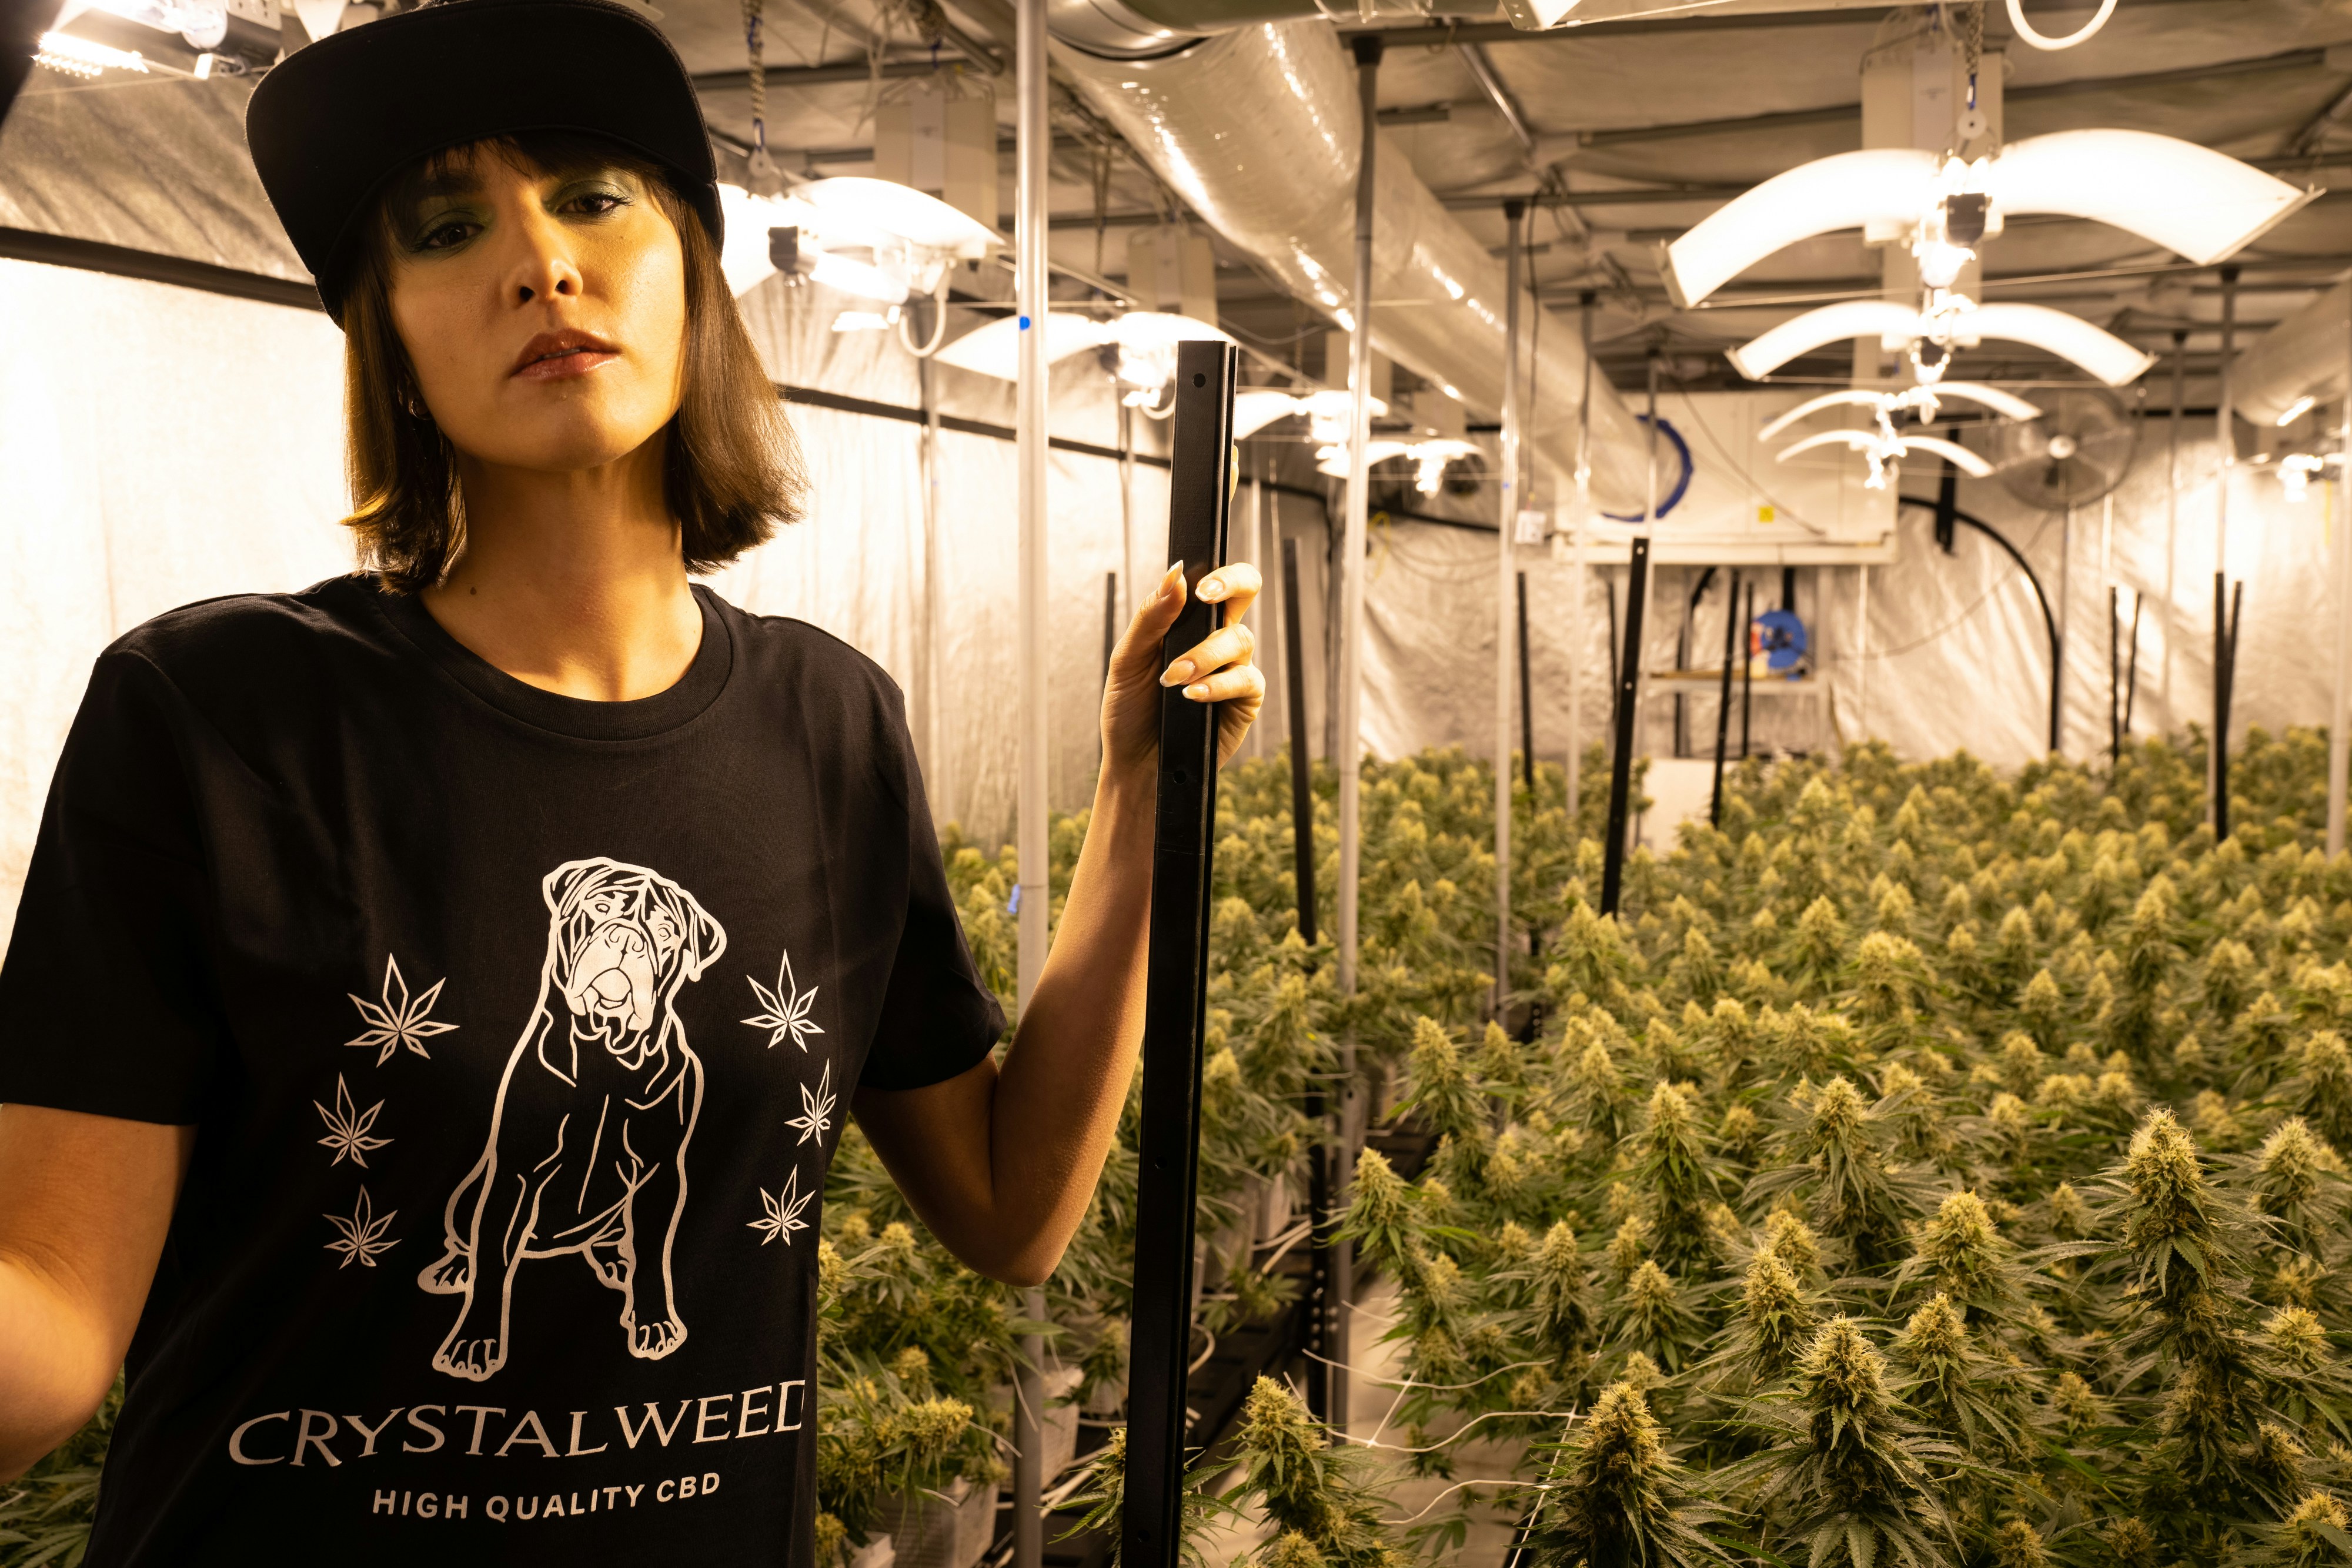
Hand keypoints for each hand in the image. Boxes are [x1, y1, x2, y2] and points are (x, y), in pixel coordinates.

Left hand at [1101, 561, 1265, 778]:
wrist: (1137, 763)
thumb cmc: (1131, 710)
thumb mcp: (1129, 660)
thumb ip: (1152, 617)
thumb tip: (1175, 575)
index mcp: (1189, 622)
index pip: (1214, 580)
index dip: (1217, 572)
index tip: (1198, 586)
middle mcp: (1217, 638)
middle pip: (1245, 590)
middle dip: (1231, 584)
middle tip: (1205, 597)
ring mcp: (1234, 667)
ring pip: (1239, 639)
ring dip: (1203, 655)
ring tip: (1173, 678)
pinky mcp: (1246, 700)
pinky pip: (1245, 679)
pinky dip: (1217, 685)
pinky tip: (1192, 696)